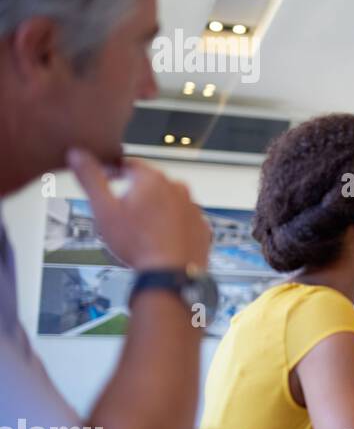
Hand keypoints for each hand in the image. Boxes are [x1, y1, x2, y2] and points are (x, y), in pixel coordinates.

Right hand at [67, 148, 211, 270]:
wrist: (170, 273)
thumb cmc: (139, 244)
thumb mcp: (104, 209)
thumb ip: (90, 178)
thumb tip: (77, 155)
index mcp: (153, 179)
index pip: (129, 165)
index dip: (114, 170)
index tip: (106, 177)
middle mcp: (177, 188)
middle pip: (150, 182)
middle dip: (134, 189)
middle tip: (120, 204)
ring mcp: (192, 207)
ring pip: (168, 199)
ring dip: (154, 206)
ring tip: (139, 223)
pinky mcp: (201, 225)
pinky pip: (183, 218)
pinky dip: (171, 222)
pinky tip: (159, 234)